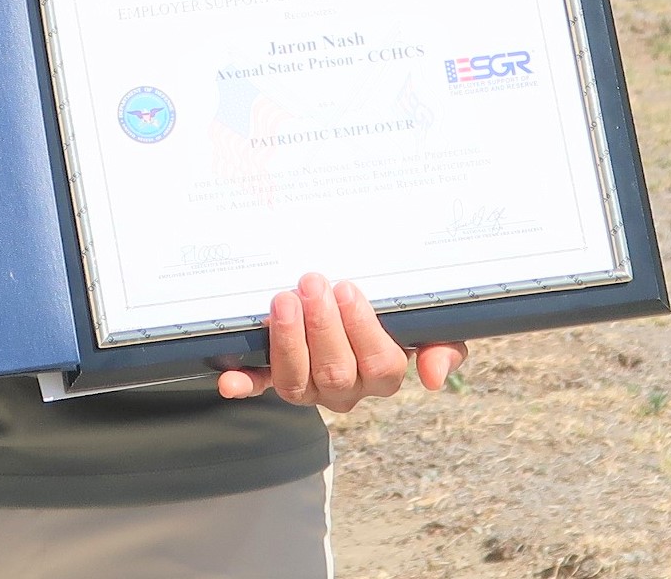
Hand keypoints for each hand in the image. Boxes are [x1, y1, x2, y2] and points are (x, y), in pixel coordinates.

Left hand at [216, 272, 465, 410]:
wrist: (348, 301)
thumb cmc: (393, 313)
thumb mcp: (429, 324)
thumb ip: (442, 346)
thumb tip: (430, 378)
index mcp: (380, 374)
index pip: (379, 366)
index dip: (362, 329)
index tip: (347, 287)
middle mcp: (344, 389)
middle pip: (336, 372)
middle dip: (323, 326)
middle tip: (312, 281)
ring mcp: (308, 386)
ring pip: (297, 382)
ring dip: (287, 341)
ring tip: (283, 299)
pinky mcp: (276, 377)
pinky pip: (261, 385)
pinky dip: (245, 384)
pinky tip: (229, 379)